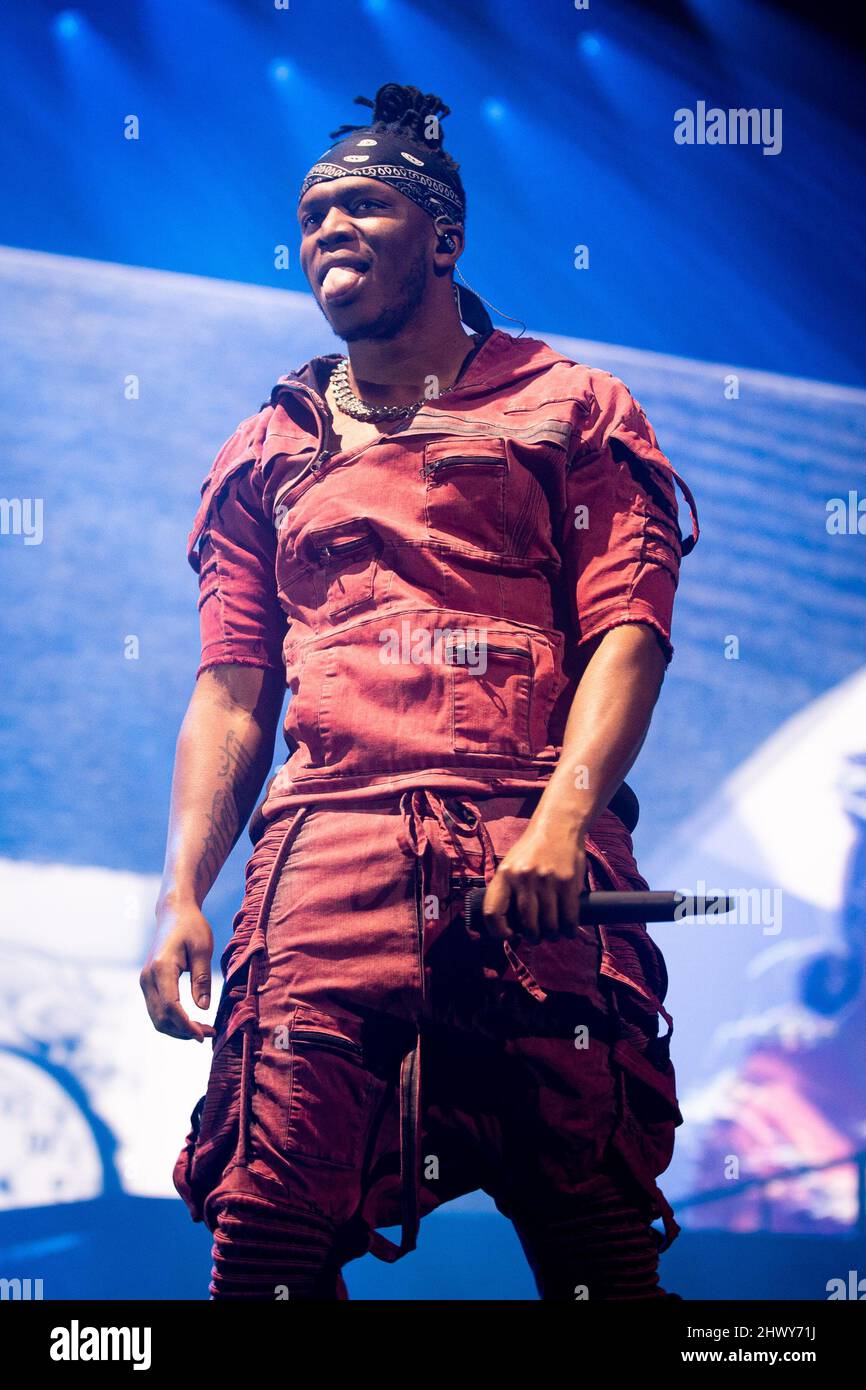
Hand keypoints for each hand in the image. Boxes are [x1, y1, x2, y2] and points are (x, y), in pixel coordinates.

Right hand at [140, 898, 216, 1041]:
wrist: (173, 913)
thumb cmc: (191, 927)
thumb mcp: (203, 949)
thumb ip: (202, 979)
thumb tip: (203, 1008)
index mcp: (161, 968)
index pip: (170, 1007)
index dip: (186, 1025)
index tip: (204, 1035)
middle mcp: (147, 977)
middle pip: (160, 1018)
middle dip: (183, 1031)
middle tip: (208, 1034)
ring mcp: (145, 981)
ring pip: (156, 1017)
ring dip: (177, 1029)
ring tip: (201, 1031)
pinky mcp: (148, 983)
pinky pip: (156, 1009)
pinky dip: (172, 1020)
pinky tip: (190, 1022)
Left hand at [482, 816, 586, 942]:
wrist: (557, 826)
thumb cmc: (533, 850)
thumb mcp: (512, 864)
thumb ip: (508, 889)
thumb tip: (508, 922)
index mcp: (505, 874)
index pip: (493, 911)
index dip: (498, 931)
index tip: (508, 935)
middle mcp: (523, 878)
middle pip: (526, 923)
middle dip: (532, 936)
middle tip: (536, 937)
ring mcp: (546, 880)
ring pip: (548, 923)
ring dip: (552, 934)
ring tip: (553, 934)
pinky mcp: (567, 882)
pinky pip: (568, 915)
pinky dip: (569, 928)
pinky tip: (568, 930)